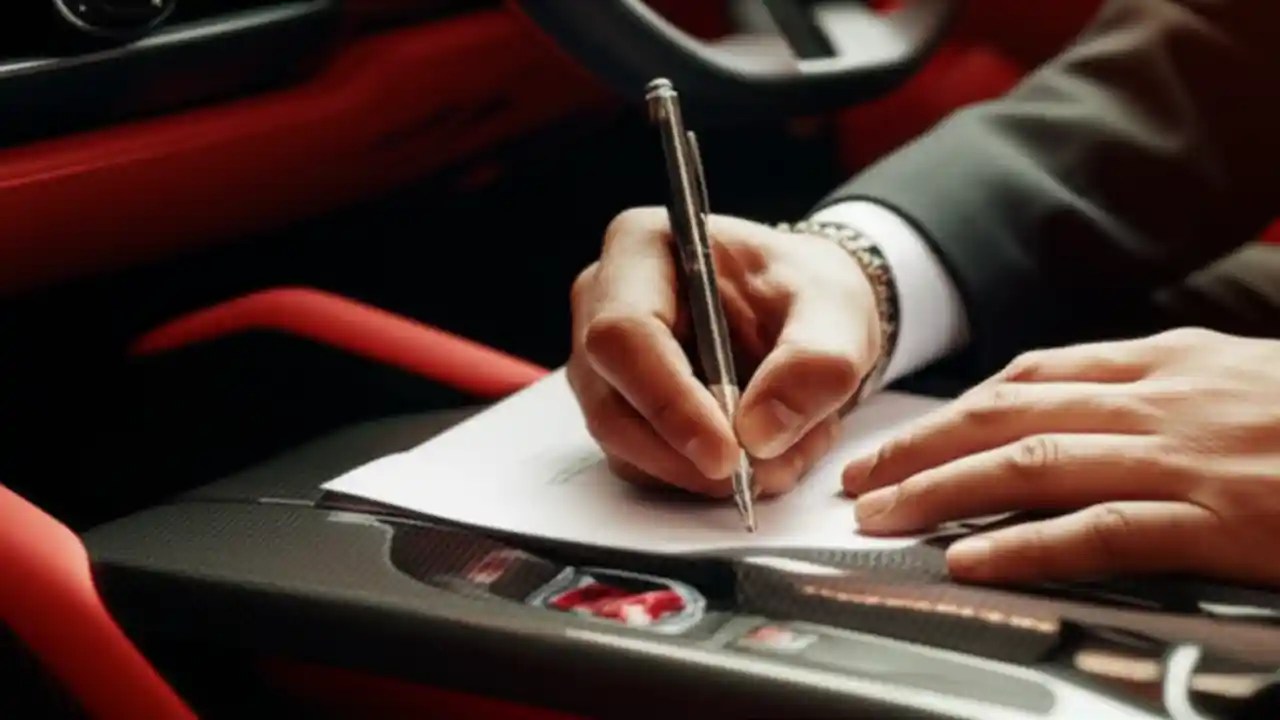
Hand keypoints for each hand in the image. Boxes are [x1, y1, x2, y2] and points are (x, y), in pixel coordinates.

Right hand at [568, 208, 880, 497]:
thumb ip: (814, 363)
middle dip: (687, 452)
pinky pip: (643, 464)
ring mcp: (603, 362)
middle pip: (612, 401)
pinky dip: (700, 476)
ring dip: (700, 472)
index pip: (623, 334)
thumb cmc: (807, 291)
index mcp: (640, 247)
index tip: (727, 452)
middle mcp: (602, 303)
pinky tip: (757, 455)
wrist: (807, 313)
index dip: (668, 401)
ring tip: (780, 455)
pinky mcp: (620, 408)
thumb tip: (759, 433)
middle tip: (762, 471)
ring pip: (624, 443)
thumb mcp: (837, 311)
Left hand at [843, 328, 1279, 588]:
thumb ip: (1162, 382)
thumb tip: (1084, 401)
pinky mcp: (1214, 519)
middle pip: (1006, 414)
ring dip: (943, 491)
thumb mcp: (1240, 373)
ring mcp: (1181, 457)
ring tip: (883, 517)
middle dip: (921, 446)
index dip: (957, 407)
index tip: (908, 433)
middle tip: (859, 477)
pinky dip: (1025, 545)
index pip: (1033, 375)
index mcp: (1165, 360)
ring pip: (1030, 464)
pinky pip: (1098, 531)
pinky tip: (972, 560)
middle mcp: (1157, 399)